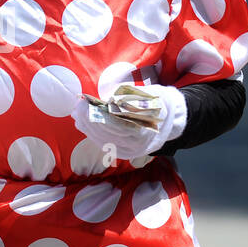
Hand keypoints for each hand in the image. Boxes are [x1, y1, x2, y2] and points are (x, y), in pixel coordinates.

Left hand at [71, 84, 187, 159]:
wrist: (170, 119)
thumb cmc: (158, 101)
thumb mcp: (147, 94)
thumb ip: (127, 98)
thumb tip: (108, 102)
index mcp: (146, 128)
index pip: (116, 123)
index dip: (97, 114)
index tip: (84, 103)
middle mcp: (139, 144)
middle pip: (107, 133)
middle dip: (89, 120)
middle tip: (77, 107)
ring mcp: (132, 151)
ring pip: (104, 140)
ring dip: (87, 127)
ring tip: (77, 115)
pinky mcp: (126, 153)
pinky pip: (106, 145)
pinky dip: (93, 135)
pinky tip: (83, 125)